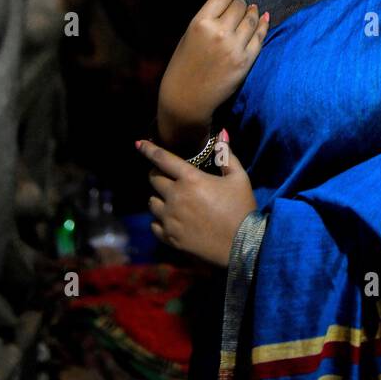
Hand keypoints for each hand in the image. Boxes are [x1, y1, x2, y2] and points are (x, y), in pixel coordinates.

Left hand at [137, 133, 256, 266]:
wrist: (242, 246)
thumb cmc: (241, 208)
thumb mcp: (239, 178)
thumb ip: (226, 155)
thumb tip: (222, 134)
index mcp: (191, 179)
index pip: (163, 159)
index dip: (149, 149)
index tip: (139, 143)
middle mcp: (175, 197)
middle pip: (154, 179)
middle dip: (157, 174)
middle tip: (167, 176)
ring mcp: (170, 219)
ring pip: (151, 202)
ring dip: (159, 197)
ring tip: (172, 199)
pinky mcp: (170, 238)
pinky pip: (154, 225)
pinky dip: (160, 220)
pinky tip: (172, 219)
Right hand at [158, 0, 269, 133]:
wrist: (187, 98)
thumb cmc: (185, 64)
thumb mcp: (190, 35)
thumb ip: (209, 18)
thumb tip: (232, 0)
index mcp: (200, 23)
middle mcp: (218, 32)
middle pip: (240, 6)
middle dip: (242, 4)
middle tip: (242, 5)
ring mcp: (233, 47)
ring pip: (252, 19)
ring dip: (254, 13)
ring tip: (254, 10)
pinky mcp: (245, 61)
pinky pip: (259, 37)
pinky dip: (263, 26)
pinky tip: (265, 19)